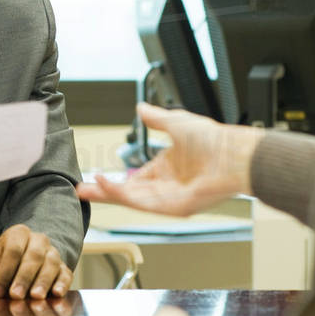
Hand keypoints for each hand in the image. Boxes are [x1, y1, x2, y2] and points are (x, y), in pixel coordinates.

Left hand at [0, 224, 72, 298]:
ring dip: (43, 281)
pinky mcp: (64, 268)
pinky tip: (56, 294)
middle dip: (24, 277)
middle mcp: (39, 240)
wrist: (17, 268)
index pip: (13, 250)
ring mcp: (53, 253)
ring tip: (35, 297)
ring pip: (51, 263)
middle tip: (15, 296)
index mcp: (18, 233)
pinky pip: (66, 274)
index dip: (4, 272)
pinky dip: (63, 283)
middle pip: (34, 256)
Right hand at [76, 103, 265, 216]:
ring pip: (132, 199)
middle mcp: (166, 185)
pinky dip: (124, 195)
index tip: (94, 178)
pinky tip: (108, 186)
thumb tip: (141, 108)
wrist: (234, 154)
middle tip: (80, 190)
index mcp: (167, 169)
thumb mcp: (177, 122)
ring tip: (87, 188)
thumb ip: (156, 118)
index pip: (133, 179)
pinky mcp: (174, 207)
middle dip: (103, 191)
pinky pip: (144, 203)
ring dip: (109, 193)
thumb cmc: (215, 140)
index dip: (114, 180)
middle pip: (128, 192)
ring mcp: (169, 198)